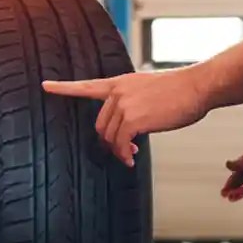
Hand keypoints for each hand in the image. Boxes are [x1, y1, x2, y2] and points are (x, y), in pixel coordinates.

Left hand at [42, 69, 210, 166]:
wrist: (196, 86)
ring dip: (119, 150)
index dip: (64, 87)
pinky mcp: (133, 119)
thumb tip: (129, 128)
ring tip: (130, 155)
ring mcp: (124, 105)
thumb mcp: (149, 89)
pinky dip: (124, 154)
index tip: (45, 85)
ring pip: (110, 136)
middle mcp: (118, 92)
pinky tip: (132, 158)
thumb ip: (134, 103)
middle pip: (101, 124)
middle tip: (124, 151)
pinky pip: (120, 143)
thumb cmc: (180, 90)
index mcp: (120, 83)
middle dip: (110, 141)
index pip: (87, 85)